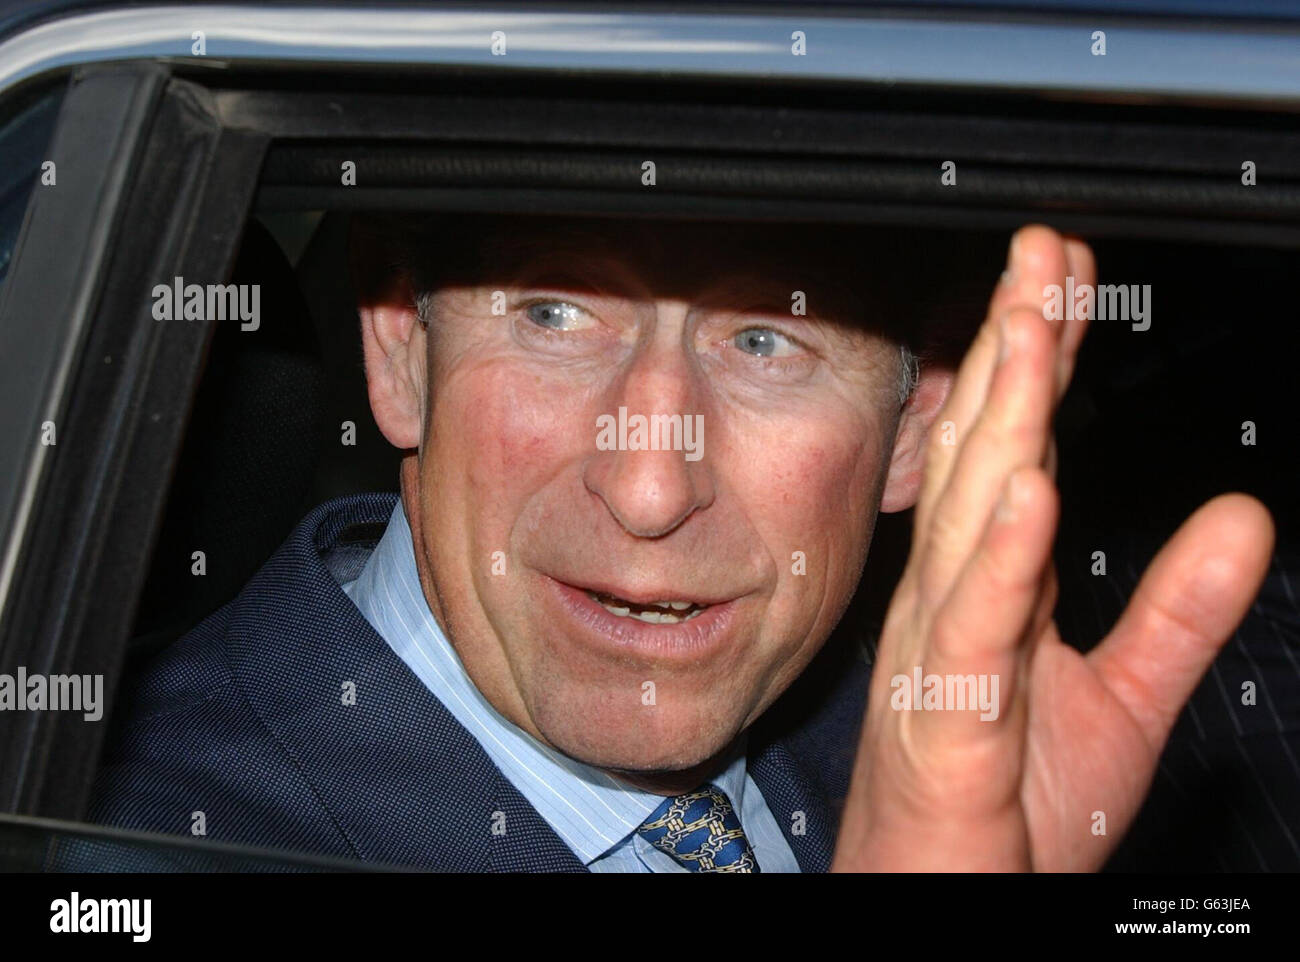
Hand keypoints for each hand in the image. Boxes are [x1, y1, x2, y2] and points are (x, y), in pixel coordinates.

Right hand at [832, 225, 1274, 871]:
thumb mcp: (1124, 698)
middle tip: (1041, 252)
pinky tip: (1026, 488)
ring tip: (1032, 328)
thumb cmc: (1007, 808)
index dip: (1039, 359)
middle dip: (1015, 347)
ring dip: (1005, 419)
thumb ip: (1178, 607)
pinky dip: (1001, 556)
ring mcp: (942, 654)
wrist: (939, 899)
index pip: (1012, 449)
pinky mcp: (949, 722)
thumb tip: (1244, 517)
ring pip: (970, 518)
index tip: (1062, 275)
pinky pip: (976, 629)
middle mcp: (953, 602)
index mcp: (986, 588)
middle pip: (982, 454)